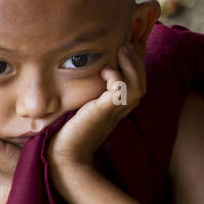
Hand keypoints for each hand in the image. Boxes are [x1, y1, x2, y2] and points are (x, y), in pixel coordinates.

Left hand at [46, 42, 146, 169]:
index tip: (123, 50)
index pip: (136, 85)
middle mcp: (119, 111)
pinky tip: (104, 71)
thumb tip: (73, 75)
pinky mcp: (104, 112)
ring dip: (131, 65)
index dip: (134, 67)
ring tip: (121, 50)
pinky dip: (118, 76)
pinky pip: (123, 90)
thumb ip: (82, 96)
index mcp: (115, 110)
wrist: (61, 159)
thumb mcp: (75, 109)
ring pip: (139, 86)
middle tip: (125, 44)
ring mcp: (114, 112)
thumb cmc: (62, 137)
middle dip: (136, 61)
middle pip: (142, 83)